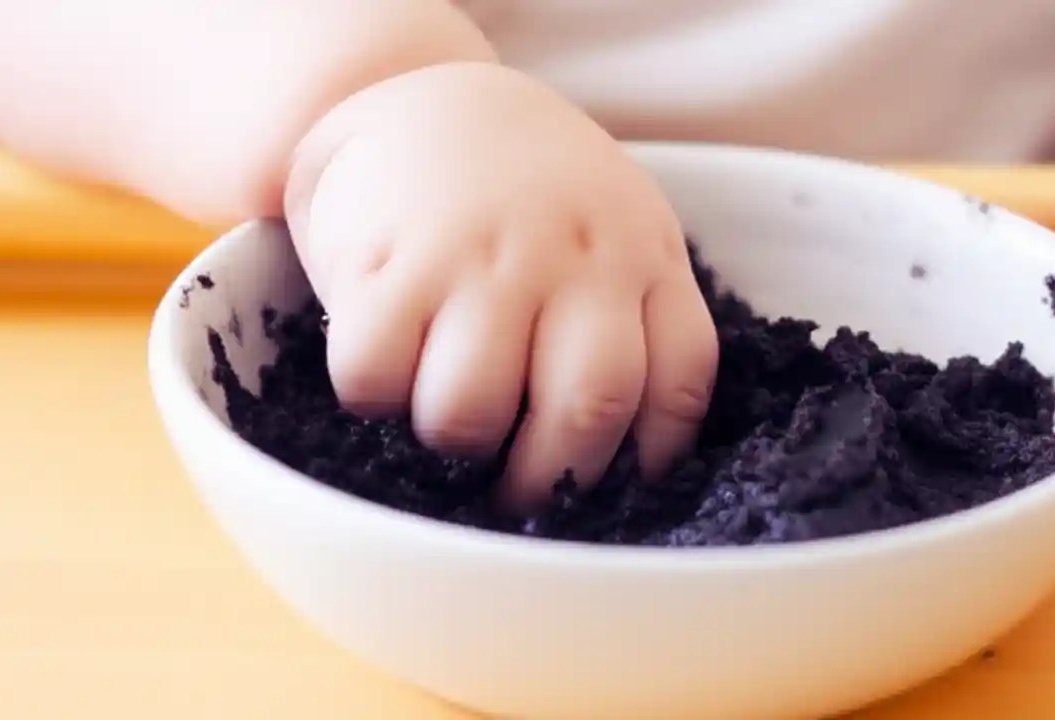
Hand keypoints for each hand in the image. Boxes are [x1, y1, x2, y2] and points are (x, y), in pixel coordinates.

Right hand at [285, 62, 717, 512]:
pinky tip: (386, 374)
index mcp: (642, 255)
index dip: (652, 457)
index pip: (679, 380)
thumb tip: (630, 454)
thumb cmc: (528, 192)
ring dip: (454, 443)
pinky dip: (374, 401)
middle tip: (518, 497)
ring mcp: (479, 256)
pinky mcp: (387, 261)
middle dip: (549, 481)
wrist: (425, 93)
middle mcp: (571, 256)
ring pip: (470, 409)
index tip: (618, 489)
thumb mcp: (612, 227)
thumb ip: (631, 317)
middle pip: (585, 408)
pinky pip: (376, 375)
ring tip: (447, 427)